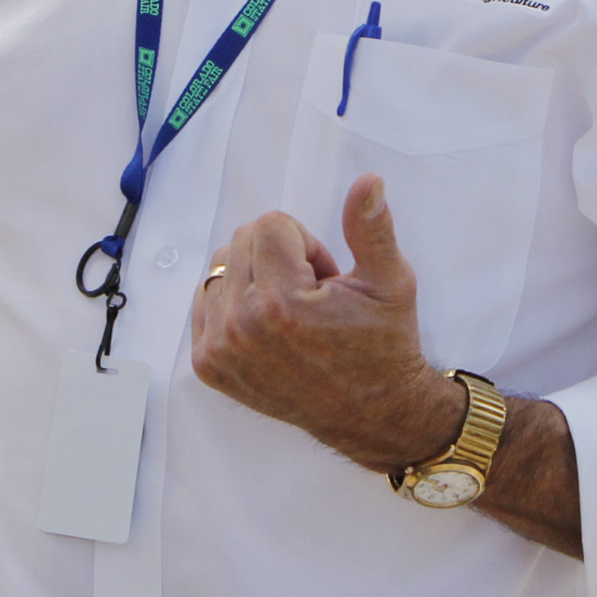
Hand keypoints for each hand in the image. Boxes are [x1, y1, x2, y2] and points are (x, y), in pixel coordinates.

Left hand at [190, 174, 459, 471]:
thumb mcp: (390, 282)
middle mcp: (240, 326)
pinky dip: (233, 302)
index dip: (306, 244)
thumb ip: (370, 228)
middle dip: (279, 257)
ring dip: (254, 278)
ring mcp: (218, 348)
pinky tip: (268, 327)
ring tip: (290, 314)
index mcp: (280, 302)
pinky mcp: (208, 364)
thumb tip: (368, 181)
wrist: (372, 414)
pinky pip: (206, 300)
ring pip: (221, 267)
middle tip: (312, 297)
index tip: (326, 279)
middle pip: (242, 240)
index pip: (270, 225)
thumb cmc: (384, 345)